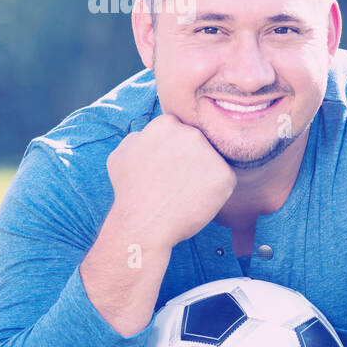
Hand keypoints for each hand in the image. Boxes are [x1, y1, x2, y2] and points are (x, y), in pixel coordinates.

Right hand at [106, 114, 236, 250]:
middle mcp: (191, 133)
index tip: (166, 167)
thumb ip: (139, 137)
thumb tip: (150, 133)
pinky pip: (224, 179)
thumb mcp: (121, 155)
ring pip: (212, 161)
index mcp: (167, 123)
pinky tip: (195, 200)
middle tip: (175, 181)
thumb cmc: (129, 191)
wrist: (144, 223)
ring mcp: (211, 153)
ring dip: (203, 174)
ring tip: (183, 192)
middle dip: (190, 160)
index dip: (173, 151)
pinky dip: (214, 191)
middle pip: (199, 143)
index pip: (180, 130)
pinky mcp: (225, 175)